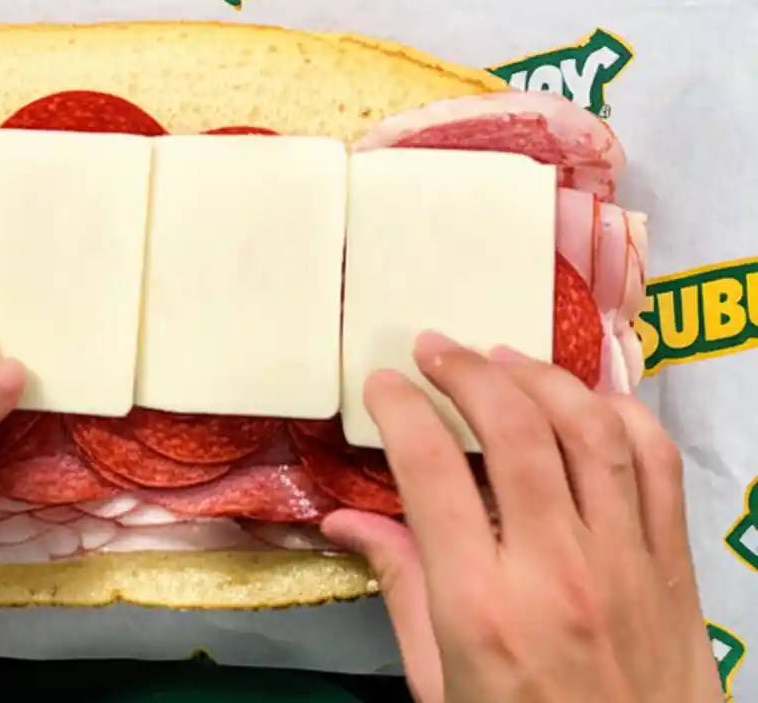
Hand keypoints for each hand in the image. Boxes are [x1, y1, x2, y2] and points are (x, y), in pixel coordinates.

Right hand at [321, 331, 722, 702]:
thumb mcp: (438, 682)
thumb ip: (399, 589)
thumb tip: (346, 520)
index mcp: (478, 605)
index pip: (432, 470)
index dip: (401, 409)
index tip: (382, 384)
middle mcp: (554, 569)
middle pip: (514, 430)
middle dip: (466, 371)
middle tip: (433, 348)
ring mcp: (623, 560)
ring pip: (590, 430)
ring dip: (540, 377)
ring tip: (501, 357)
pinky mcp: (672, 562)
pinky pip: (656, 462)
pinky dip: (622, 414)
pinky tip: (586, 401)